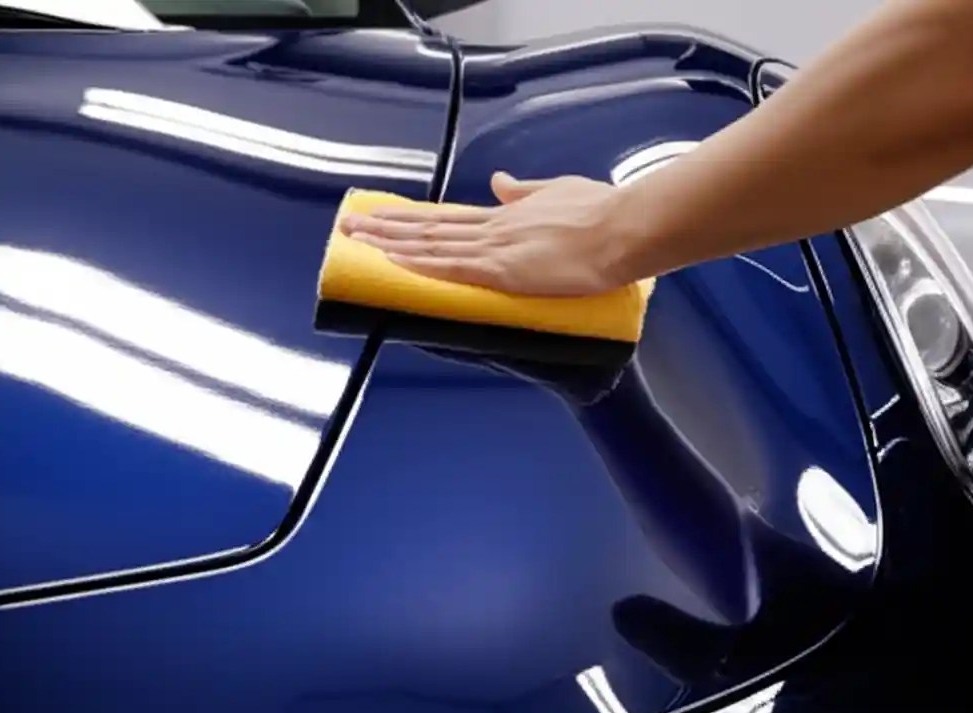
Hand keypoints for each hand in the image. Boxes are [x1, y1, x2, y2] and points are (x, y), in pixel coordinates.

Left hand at [339, 172, 637, 295]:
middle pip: (427, 227)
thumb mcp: (558, 191)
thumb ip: (525, 191)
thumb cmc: (603, 213)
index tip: (383, 218)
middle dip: (385, 228)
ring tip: (356, 241)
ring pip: (430, 245)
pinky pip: (452, 267)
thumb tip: (499, 182)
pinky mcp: (504, 270)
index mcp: (506, 214)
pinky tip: (393, 262)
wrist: (623, 230)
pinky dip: (419, 264)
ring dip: (389, 244)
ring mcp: (496, 248)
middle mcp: (493, 228)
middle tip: (348, 227)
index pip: (447, 217)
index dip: (411, 219)